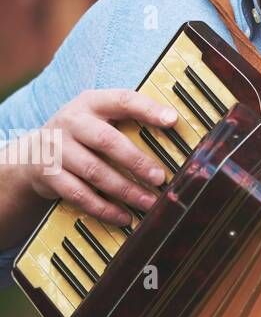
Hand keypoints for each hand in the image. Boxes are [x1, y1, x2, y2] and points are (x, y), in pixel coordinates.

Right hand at [26, 88, 177, 226]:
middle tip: (160, 178)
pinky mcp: (50, 175)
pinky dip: (105, 209)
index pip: (121, 100)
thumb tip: (172, 132)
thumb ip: (126, 121)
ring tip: (149, 202)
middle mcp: (72, 122)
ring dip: (126, 190)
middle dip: (137, 161)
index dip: (147, 109)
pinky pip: (80, 195)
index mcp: (90, 103)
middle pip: (106, 140)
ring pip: (95, 171)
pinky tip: (124, 216)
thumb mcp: (96, 118)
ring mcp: (58, 149)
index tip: (172, 121)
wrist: (31, 155)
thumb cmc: (79, 136)